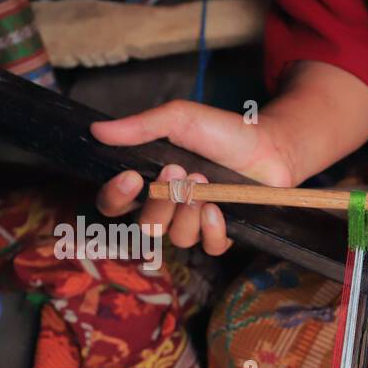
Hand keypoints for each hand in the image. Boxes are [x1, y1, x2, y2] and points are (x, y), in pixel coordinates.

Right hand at [92, 101, 296, 255]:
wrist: (270, 146)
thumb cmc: (223, 132)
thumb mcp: (180, 119)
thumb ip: (141, 127)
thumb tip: (97, 129)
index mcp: (150, 182)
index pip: (114, 204)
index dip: (115, 197)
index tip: (131, 178)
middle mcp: (169, 207)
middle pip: (145, 225)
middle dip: (160, 202)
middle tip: (178, 172)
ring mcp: (196, 223)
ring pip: (177, 237)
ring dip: (188, 212)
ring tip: (205, 185)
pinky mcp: (224, 234)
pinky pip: (208, 248)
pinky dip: (211, 230)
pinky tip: (217, 211)